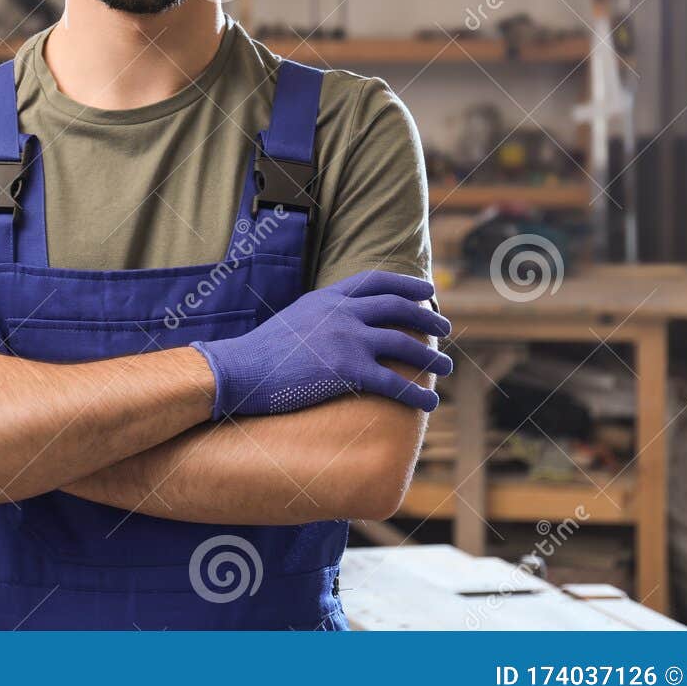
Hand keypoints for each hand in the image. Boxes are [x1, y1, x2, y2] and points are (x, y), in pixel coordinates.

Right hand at [191, 268, 452, 418]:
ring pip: (404, 343)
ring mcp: (347, 339)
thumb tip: (339, 320)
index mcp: (328, 297)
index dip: (407, 285)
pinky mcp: (348, 371)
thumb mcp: (294, 316)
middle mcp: (342, 312)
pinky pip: (393, 382)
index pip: (377, 281)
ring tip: (445, 367)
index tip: (427, 291)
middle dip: (427, 317)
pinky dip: (416, 394)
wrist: (239, 370)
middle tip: (447, 327)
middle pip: (398, 308)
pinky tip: (429, 403)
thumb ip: (321, 313)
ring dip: (430, 357)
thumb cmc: (260, 351)